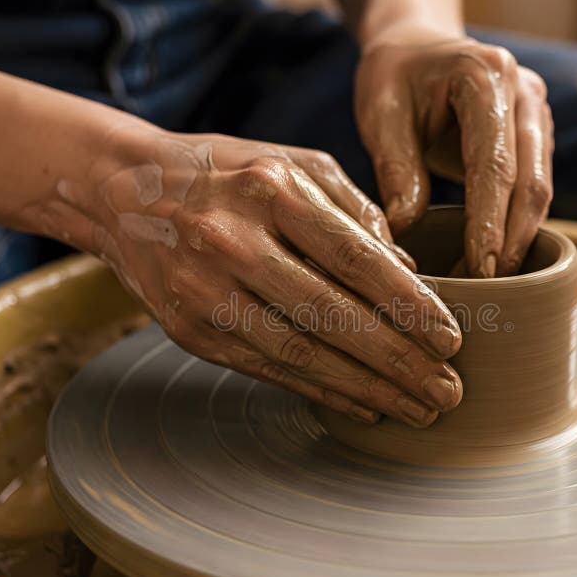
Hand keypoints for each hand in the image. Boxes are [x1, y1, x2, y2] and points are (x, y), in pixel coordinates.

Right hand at [57, 129, 462, 426]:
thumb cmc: (226, 174)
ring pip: (301, 353)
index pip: (354, 256)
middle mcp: (235, 242)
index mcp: (271, 191)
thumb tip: (407, 268)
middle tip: (447, 391)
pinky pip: (267, 370)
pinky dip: (321, 392)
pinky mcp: (190, 331)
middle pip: (332, 315)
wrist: (126, 193)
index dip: (407, 303)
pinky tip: (363, 406)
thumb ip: (354, 211)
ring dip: (366, 389)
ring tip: (417, 410)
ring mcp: (206, 291)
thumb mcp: (293, 165)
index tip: (451, 339)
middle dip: (397, 361)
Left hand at [355, 29, 552, 276]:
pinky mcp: (535, 134)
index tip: (481, 268)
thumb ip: (395, 169)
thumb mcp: (380, 114)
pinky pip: (535, 186)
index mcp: (484, 77)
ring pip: (541, 188)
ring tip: (493, 282)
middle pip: (532, 181)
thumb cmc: (394, 78)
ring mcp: (536, 113)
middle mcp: (523, 92)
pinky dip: (518, 224)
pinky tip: (497, 256)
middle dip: (513, 240)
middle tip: (490, 287)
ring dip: (521, 238)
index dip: (490, 221)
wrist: (416, 45)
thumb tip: (406, 231)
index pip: (495, 163)